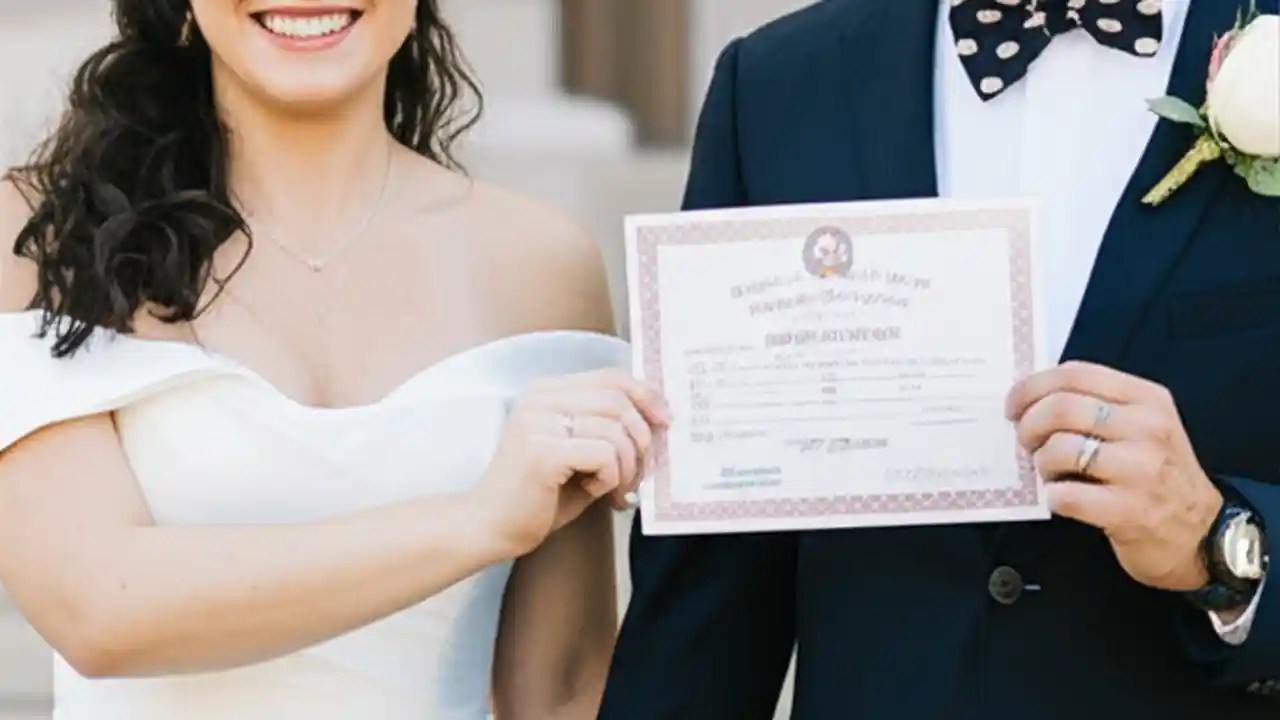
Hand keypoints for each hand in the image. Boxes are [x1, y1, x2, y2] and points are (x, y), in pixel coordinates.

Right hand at [473, 369, 668, 557]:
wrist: (490, 527)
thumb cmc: (538, 495)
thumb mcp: (577, 451)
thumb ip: (606, 429)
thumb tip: (658, 419)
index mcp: (547, 392)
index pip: (611, 377)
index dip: (646, 395)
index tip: (665, 420)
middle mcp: (540, 399)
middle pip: (618, 401)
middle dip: (642, 439)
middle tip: (641, 472)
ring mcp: (538, 423)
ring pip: (615, 430)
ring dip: (628, 466)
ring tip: (617, 489)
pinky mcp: (542, 452)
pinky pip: (604, 455)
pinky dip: (612, 478)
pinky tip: (596, 492)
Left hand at [1006, 361, 1222, 591]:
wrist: (1200, 533)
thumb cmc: (1157, 474)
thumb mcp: (1142, 427)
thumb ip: (1097, 405)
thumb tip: (1031, 398)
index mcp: (1147, 399)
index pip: (1076, 374)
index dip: (1032, 387)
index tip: (1013, 406)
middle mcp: (1148, 428)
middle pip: (1061, 408)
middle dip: (1028, 425)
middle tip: (1025, 442)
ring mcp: (1141, 470)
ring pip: (1060, 449)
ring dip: (1041, 463)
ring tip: (1050, 474)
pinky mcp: (1129, 510)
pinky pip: (1065, 495)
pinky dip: (1053, 497)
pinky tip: (1063, 499)